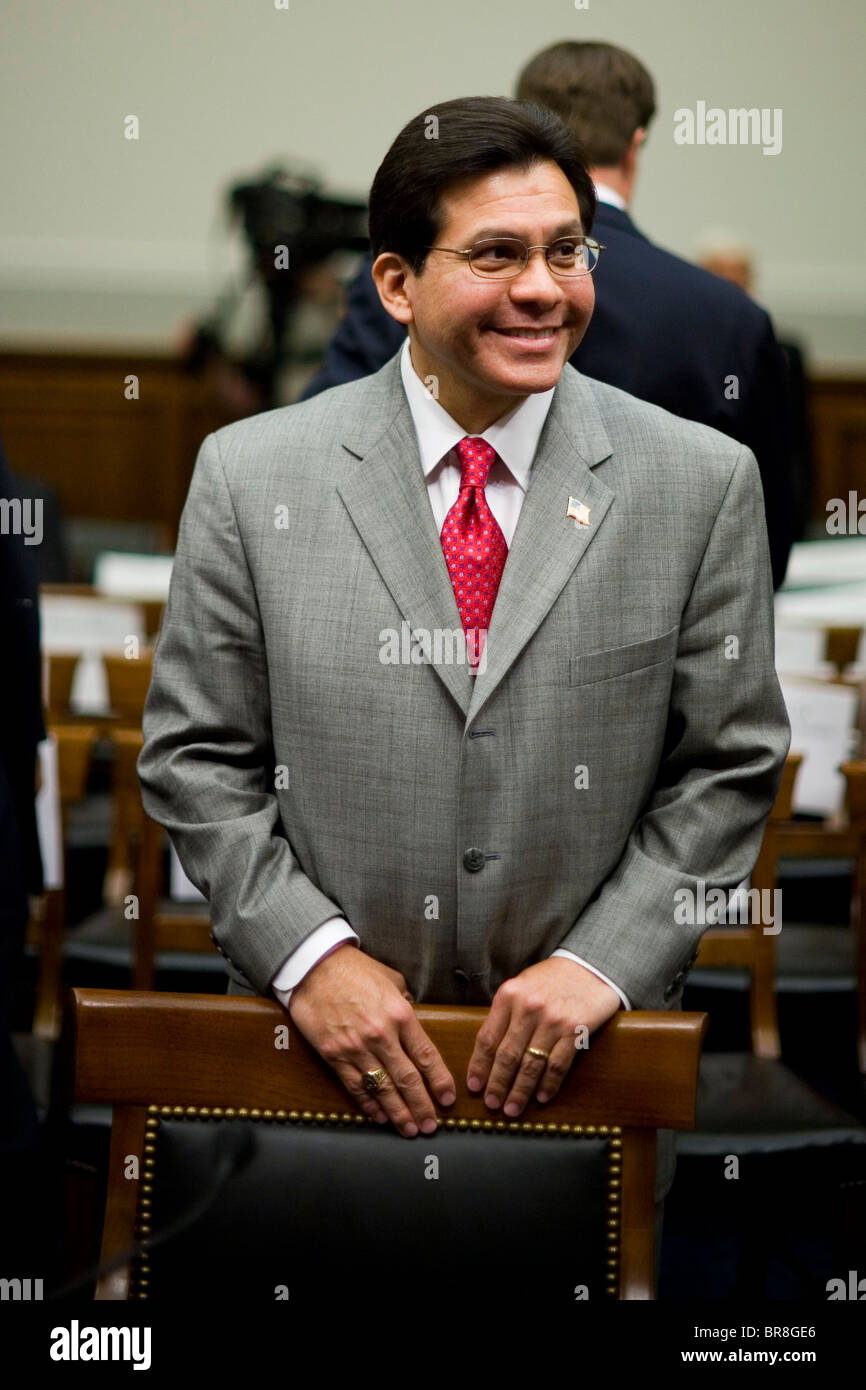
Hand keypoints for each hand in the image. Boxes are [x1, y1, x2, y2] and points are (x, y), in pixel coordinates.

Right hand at [288, 944, 454, 1136]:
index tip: (447, 1099)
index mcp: (400, 1015)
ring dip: (398, 1113)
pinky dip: (368, 1103)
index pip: (426, 1056)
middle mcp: (381, 1035)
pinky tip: (379, 1116)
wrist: (314, 966)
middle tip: (431, 1126)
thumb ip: (406, 1003)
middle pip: (408, 1079)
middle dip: (422, 1106)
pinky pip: (355, 1086)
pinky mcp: (334, 1055)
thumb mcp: (391, 979)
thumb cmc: (354, 969)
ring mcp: (356, 1048)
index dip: (439, 1081)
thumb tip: (414, 1020)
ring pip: (383, 1089)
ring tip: (409, 1129)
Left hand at [466, 958, 620, 1117]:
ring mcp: (552, 1020)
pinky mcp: (575, 1030)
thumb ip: (505, 1013)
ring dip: (519, 1091)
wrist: (590, 967)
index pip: (487, 1038)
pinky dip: (548, 1085)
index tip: (474, 1086)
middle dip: (497, 1085)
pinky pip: (557, 1065)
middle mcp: (528, 1008)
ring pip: (530, 1065)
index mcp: (508, 995)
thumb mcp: (521, 986)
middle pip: (506, 1055)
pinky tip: (541, 1098)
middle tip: (491, 1104)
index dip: (479, 1066)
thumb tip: (488, 1051)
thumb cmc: (551, 979)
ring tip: (512, 1109)